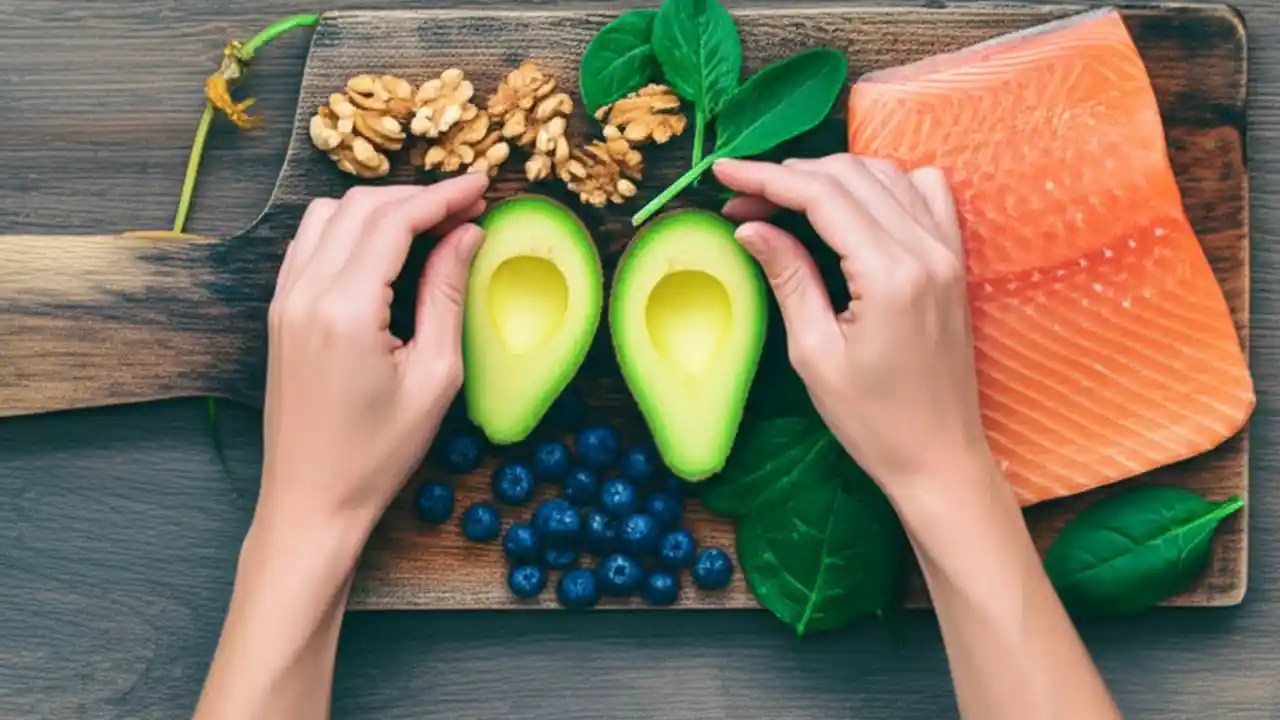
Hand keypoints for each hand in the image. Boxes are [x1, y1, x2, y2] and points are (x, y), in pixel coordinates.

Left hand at [260, 174, 488, 534]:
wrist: (311, 502)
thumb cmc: (377, 454)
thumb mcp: (434, 377)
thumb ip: (447, 295)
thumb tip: (466, 235)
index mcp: (344, 309)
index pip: (395, 221)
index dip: (443, 196)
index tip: (482, 184)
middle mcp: (304, 293)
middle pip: (361, 207)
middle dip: (417, 196)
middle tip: (466, 206)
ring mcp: (284, 300)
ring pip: (329, 215)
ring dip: (381, 207)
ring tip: (430, 224)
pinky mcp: (279, 313)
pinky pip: (311, 244)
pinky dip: (351, 229)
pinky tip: (386, 247)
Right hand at [715, 155, 991, 493]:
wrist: (940, 457)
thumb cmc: (872, 421)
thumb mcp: (814, 354)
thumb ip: (788, 277)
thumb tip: (750, 227)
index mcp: (890, 275)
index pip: (822, 196)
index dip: (766, 177)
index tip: (722, 171)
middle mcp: (926, 250)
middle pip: (851, 175)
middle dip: (790, 175)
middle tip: (743, 199)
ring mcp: (947, 252)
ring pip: (887, 174)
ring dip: (832, 174)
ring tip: (785, 199)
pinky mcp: (955, 261)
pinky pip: (925, 193)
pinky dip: (883, 182)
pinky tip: (853, 203)